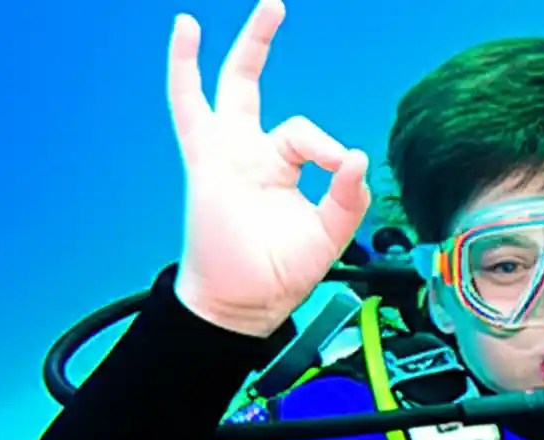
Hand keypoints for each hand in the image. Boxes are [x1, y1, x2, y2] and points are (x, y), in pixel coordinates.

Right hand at [167, 0, 371, 336]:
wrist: (242, 304)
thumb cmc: (278, 274)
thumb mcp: (328, 235)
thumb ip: (347, 198)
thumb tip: (357, 157)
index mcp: (280, 169)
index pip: (311, 138)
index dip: (329, 152)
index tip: (340, 174)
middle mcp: (251, 154)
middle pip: (251, 86)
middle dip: (260, 42)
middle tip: (275, 4)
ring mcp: (227, 153)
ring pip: (232, 87)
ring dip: (247, 45)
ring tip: (265, 7)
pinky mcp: (208, 161)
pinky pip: (189, 107)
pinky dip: (186, 69)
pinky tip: (187, 31)